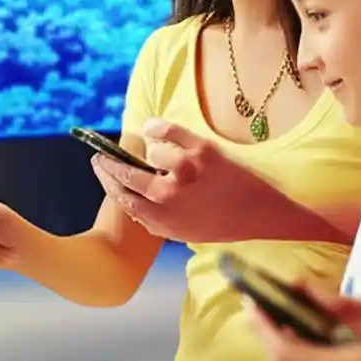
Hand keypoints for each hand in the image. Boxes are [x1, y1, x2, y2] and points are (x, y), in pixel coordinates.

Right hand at [89, 119, 279, 242]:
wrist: (261, 213)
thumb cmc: (221, 223)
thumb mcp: (181, 233)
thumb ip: (153, 219)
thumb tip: (128, 198)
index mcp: (162, 219)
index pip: (122, 196)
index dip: (107, 180)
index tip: (100, 167)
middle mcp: (168, 196)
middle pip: (126, 174)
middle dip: (110, 163)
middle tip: (103, 154)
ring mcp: (185, 171)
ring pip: (150, 152)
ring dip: (154, 152)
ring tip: (161, 155)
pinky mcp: (202, 150)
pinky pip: (165, 131)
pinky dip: (154, 127)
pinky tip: (151, 128)